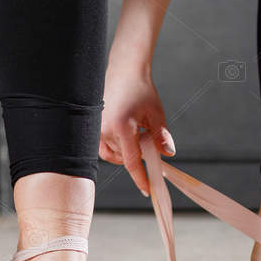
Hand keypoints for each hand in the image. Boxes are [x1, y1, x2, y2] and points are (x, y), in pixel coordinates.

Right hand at [99, 66, 174, 197]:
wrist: (124, 71)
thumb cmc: (140, 90)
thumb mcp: (156, 114)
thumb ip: (161, 137)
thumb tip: (168, 154)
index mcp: (121, 127)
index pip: (131, 162)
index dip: (140, 178)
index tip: (148, 189)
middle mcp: (105, 129)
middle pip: (123, 159)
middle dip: (137, 158)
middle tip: (148, 143)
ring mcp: (96, 128)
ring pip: (113, 154)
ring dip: (126, 152)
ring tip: (136, 133)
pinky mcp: (93, 126)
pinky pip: (103, 147)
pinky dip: (115, 149)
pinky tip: (125, 137)